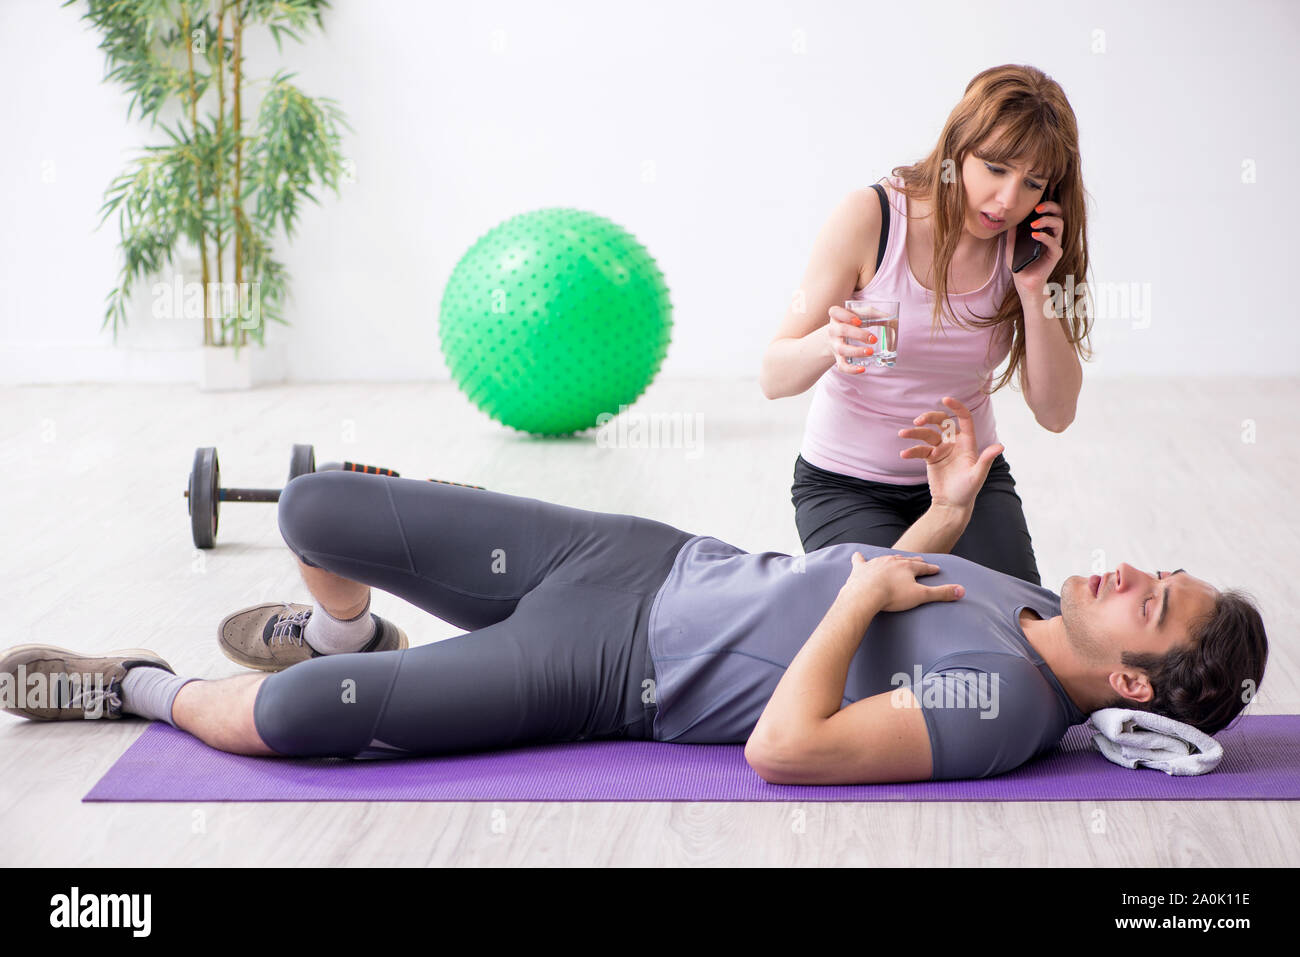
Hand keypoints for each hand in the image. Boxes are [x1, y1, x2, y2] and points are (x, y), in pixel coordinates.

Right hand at [825, 305, 875, 374]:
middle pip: (841, 330)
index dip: (845, 316)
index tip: (858, 320)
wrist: (835, 338)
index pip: (834, 312)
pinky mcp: (838, 358)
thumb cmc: (851, 324)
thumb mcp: (858, 315)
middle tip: (874, 339)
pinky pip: (842, 366)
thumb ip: (872, 314)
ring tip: (871, 352)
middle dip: (858, 335)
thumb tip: (891, 318)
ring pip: (842, 349)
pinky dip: (851, 369)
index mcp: (837, 316)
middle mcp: (833, 330)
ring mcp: (834, 345)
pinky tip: (862, 369)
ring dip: (857, 351)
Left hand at [843, 552, 963, 611]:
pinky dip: (859, 558)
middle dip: (914, 561)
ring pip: (886, 559)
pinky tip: (857, 555)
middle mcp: (892, 561)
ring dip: (892, 559)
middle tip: (919, 561)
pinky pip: (860, 560)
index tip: (935, 568)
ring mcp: (875, 563)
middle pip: (906, 560)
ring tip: (896, 560)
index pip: (923, 567)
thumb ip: (941, 593)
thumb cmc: (892, 596)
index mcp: (907, 567)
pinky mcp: (860, 569)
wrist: (865, 594)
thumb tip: (962, 590)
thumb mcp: (920, 595)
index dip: (930, 568)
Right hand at [897, 396, 1002, 513]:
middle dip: (930, 418)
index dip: (957, 407)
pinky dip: (911, 451)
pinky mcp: (931, 458)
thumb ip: (986, 460)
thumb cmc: (968, 491)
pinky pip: (919, 450)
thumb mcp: (977, 476)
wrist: (952, 505)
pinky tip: (904, 455)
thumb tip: (1000, 446)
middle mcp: (954, 443)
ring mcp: (941, 449)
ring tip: (903, 434)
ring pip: (927, 434)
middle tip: (918, 421)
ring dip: (914, 433)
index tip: (945, 399)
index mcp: (967, 443)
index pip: (964, 419)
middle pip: (942, 422)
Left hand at [1007, 198, 1063, 296]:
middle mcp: (1052, 235)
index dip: (1046, 203)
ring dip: (1047, 220)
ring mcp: (1055, 244)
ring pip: (1059, 225)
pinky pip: (1054, 243)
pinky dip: (1045, 237)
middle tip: (1037, 207)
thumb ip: (1012, 232)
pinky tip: (1034, 235)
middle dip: (1050, 207)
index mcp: (1044, 230)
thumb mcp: (1011, 245)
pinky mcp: (1055, 255)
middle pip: (1059, 214)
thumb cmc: (1020, 263)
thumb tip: (1010, 217)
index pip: (1050, 211)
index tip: (1034, 200)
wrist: (1023, 283)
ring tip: (1034, 223)